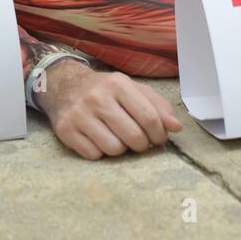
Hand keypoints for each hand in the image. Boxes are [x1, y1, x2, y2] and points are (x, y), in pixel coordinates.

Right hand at [36, 59, 183, 159]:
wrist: (63, 85)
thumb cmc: (104, 90)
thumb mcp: (132, 89)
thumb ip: (157, 106)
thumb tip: (176, 127)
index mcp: (118, 84)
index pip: (149, 117)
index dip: (159, 134)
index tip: (158, 138)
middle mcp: (97, 97)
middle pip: (133, 137)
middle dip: (141, 145)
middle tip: (139, 141)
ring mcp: (79, 115)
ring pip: (114, 149)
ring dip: (120, 149)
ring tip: (117, 138)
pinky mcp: (66, 130)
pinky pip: (94, 155)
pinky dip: (100, 152)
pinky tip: (98, 140)